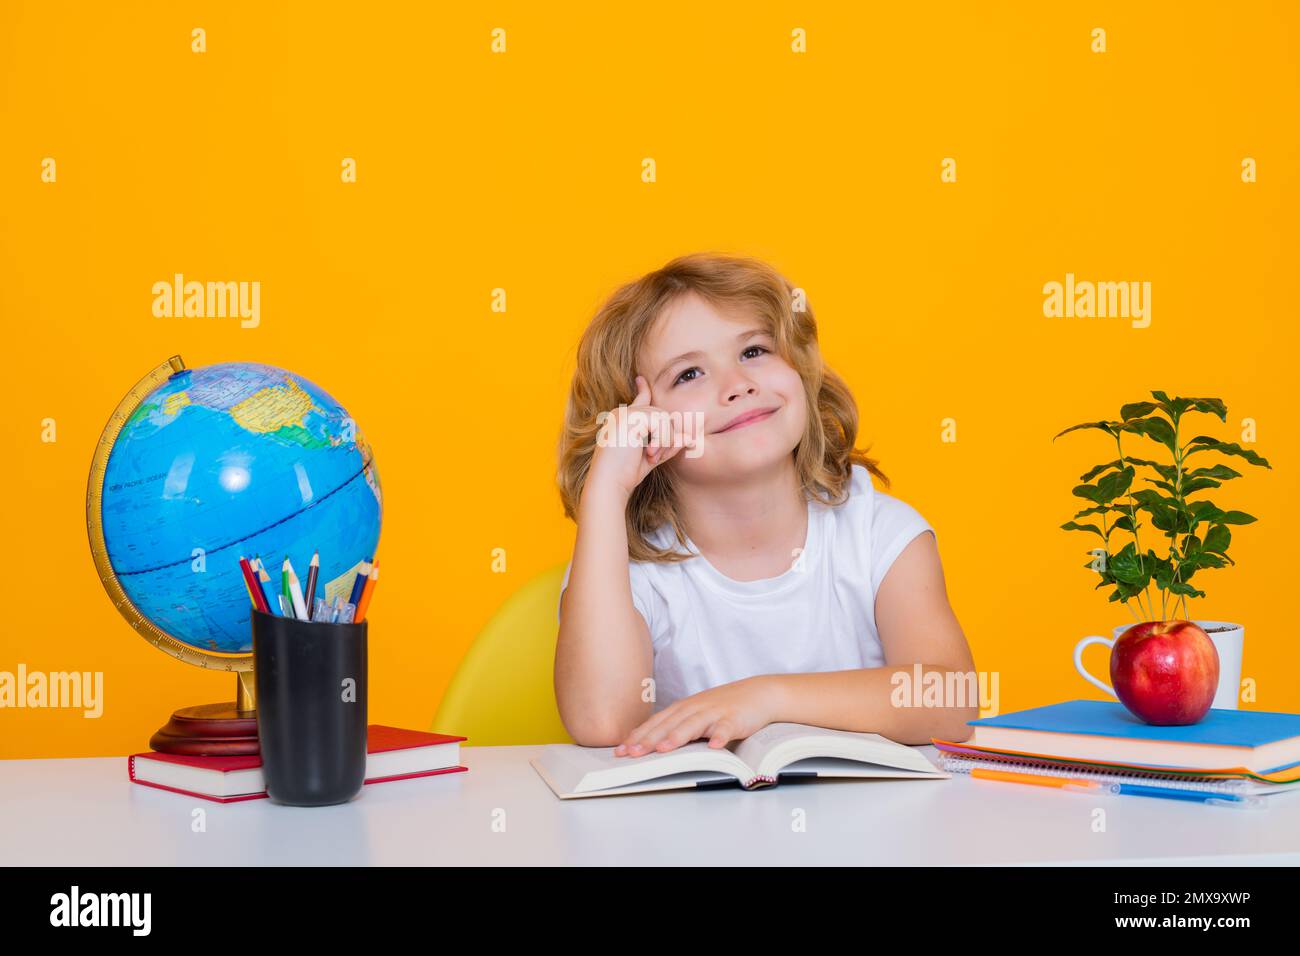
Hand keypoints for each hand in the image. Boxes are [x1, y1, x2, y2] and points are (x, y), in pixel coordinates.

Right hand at [585, 375, 696, 500]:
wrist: (609, 483)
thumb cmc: (626, 474)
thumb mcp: (652, 457)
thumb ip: (668, 445)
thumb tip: (689, 437)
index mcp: (622, 420)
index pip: (638, 400)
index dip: (643, 390)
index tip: (640, 379)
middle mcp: (621, 413)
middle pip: (661, 414)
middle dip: (666, 436)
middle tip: (656, 457)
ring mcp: (624, 413)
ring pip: (663, 417)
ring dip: (664, 440)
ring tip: (652, 456)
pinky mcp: (629, 418)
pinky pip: (659, 422)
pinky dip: (661, 439)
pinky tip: (649, 452)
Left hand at [613, 676, 781, 756]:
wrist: (758, 694)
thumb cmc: (723, 707)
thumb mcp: (696, 714)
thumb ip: (676, 726)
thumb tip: (648, 742)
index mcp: (684, 708)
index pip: (656, 723)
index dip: (638, 736)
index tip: (620, 750)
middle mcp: (695, 708)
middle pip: (669, 724)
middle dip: (649, 739)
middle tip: (632, 753)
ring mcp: (715, 712)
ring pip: (693, 725)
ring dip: (678, 736)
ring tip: (663, 749)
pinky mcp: (735, 718)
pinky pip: (726, 728)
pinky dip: (720, 736)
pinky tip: (714, 746)